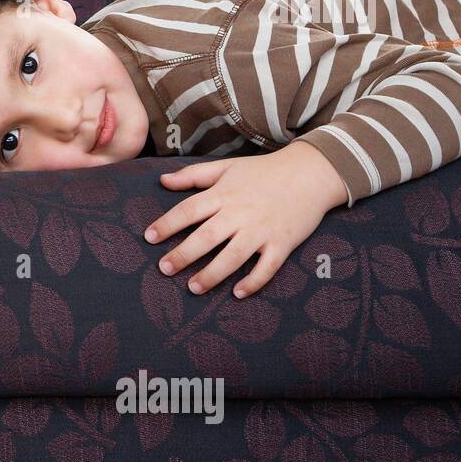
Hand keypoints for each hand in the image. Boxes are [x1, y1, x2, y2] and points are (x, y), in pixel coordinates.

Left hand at [142, 141, 347, 297]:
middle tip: (164, 269)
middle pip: (206, 237)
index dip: (167, 224)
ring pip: (233, 257)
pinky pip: (267, 267)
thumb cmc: (265, 171)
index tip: (149, 238)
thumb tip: (162, 181)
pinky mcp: (282, 243)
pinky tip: (237, 294)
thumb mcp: (227, 167)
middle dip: (183, 255)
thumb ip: (194, 175)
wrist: (312, 173)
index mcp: (223, 194)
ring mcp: (261, 230)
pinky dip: (253, 282)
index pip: (188, 211)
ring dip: (212, 274)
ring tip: (193, 288)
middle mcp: (240, 214)